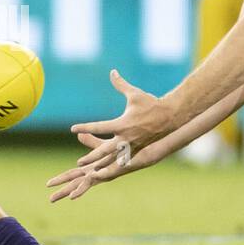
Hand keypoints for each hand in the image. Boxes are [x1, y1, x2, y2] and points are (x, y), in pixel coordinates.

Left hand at [44, 70, 174, 199]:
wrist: (171, 116)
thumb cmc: (151, 103)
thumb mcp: (134, 93)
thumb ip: (120, 84)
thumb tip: (112, 71)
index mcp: (123, 124)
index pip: (100, 126)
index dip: (86, 127)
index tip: (72, 128)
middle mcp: (127, 137)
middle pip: (105, 150)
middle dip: (92, 156)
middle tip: (79, 163)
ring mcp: (133, 145)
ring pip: (115, 159)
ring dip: (103, 165)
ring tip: (91, 172)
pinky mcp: (138, 149)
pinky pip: (125, 160)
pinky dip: (116, 166)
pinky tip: (108, 173)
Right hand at [47, 133, 163, 201]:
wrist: (143, 151)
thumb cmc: (125, 150)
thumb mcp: (103, 146)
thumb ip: (91, 142)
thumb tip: (78, 134)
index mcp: (93, 169)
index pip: (73, 175)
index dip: (60, 179)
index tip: (47, 184)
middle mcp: (98, 174)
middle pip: (77, 183)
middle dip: (64, 191)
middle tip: (50, 200)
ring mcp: (107, 174)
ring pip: (90, 183)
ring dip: (79, 190)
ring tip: (68, 197)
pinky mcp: (117, 170)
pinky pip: (106, 174)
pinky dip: (97, 178)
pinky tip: (90, 179)